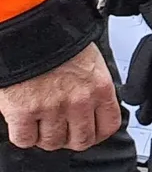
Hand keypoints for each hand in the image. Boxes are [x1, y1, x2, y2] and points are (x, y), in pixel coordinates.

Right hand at [0, 46, 121, 150]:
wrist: (29, 29)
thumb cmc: (57, 40)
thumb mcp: (89, 61)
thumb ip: (91, 86)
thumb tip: (91, 107)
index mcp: (100, 88)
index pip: (108, 126)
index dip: (96, 133)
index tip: (88, 131)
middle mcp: (79, 101)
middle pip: (80, 141)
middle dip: (69, 138)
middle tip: (60, 129)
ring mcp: (51, 108)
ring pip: (52, 142)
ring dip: (44, 137)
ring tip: (39, 123)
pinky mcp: (23, 111)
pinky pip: (25, 140)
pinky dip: (23, 135)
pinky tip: (23, 123)